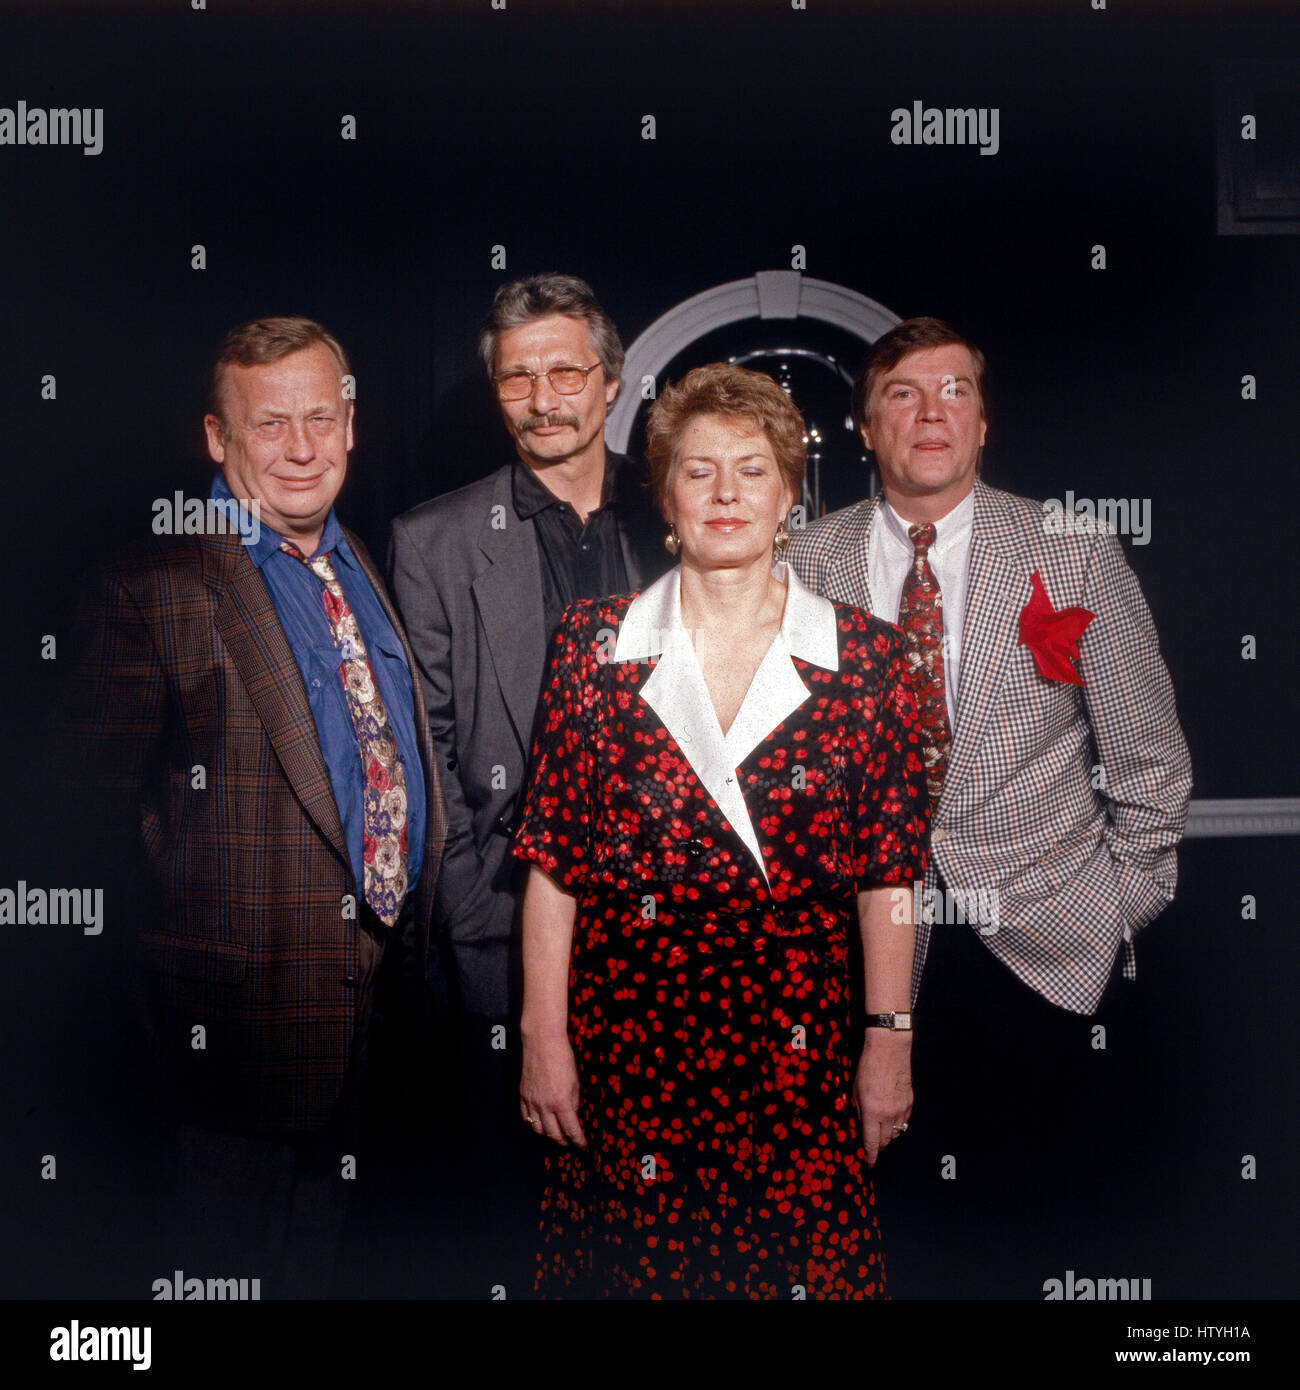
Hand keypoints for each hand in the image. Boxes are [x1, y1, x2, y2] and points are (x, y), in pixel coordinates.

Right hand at [520, 1032, 587, 1148]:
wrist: (542, 1042)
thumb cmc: (562, 1058)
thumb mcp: (576, 1081)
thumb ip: (574, 1102)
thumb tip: (573, 1115)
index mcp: (561, 1102)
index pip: (571, 1130)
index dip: (578, 1141)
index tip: (584, 1147)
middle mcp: (544, 1105)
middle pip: (553, 1134)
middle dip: (563, 1142)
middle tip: (570, 1143)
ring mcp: (531, 1101)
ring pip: (537, 1129)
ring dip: (547, 1135)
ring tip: (555, 1135)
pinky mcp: (523, 1095)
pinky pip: (526, 1117)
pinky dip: (533, 1123)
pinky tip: (540, 1123)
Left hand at [853, 1031, 912, 1166]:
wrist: (889, 1049)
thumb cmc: (868, 1066)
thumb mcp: (855, 1089)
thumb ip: (858, 1108)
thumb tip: (859, 1123)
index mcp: (872, 1111)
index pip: (872, 1142)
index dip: (871, 1155)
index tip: (869, 1162)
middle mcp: (888, 1113)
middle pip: (886, 1140)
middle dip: (879, 1145)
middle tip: (873, 1144)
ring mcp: (901, 1108)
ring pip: (897, 1131)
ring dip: (889, 1135)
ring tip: (881, 1131)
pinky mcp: (909, 1101)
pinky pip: (904, 1120)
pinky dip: (898, 1123)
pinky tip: (891, 1118)